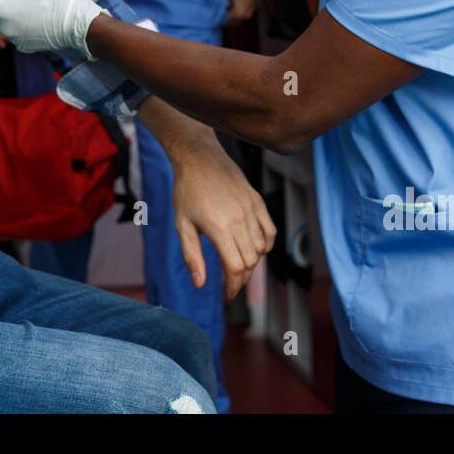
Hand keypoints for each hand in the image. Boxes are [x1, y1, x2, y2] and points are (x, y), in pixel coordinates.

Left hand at [163, 124, 275, 299]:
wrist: (199, 159)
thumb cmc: (186, 192)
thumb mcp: (182, 226)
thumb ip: (192, 256)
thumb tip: (200, 284)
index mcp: (219, 229)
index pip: (235, 268)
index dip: (233, 286)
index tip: (227, 295)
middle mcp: (239, 220)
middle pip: (250, 262)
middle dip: (241, 278)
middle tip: (231, 282)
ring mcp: (251, 210)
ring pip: (261, 249)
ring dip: (252, 262)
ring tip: (238, 265)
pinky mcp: (258, 201)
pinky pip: (270, 231)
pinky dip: (265, 245)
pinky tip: (254, 249)